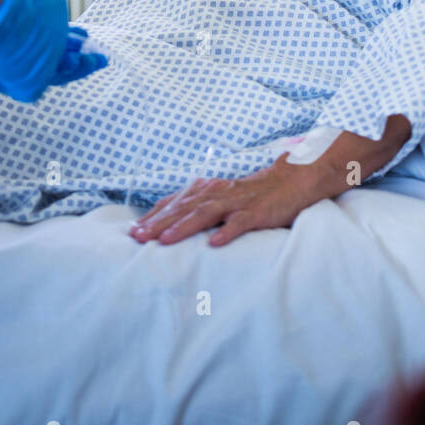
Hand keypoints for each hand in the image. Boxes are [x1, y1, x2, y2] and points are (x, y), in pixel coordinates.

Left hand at [129, 152, 333, 246]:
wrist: (291, 181)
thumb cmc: (252, 194)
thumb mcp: (222, 197)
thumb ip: (200, 207)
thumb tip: (169, 225)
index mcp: (208, 190)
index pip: (175, 202)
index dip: (154, 216)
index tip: (133, 231)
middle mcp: (218, 193)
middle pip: (184, 208)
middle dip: (160, 222)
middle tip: (138, 237)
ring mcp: (238, 202)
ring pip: (206, 213)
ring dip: (184, 226)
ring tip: (165, 240)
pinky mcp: (257, 212)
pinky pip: (240, 223)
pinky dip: (227, 232)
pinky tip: (214, 244)